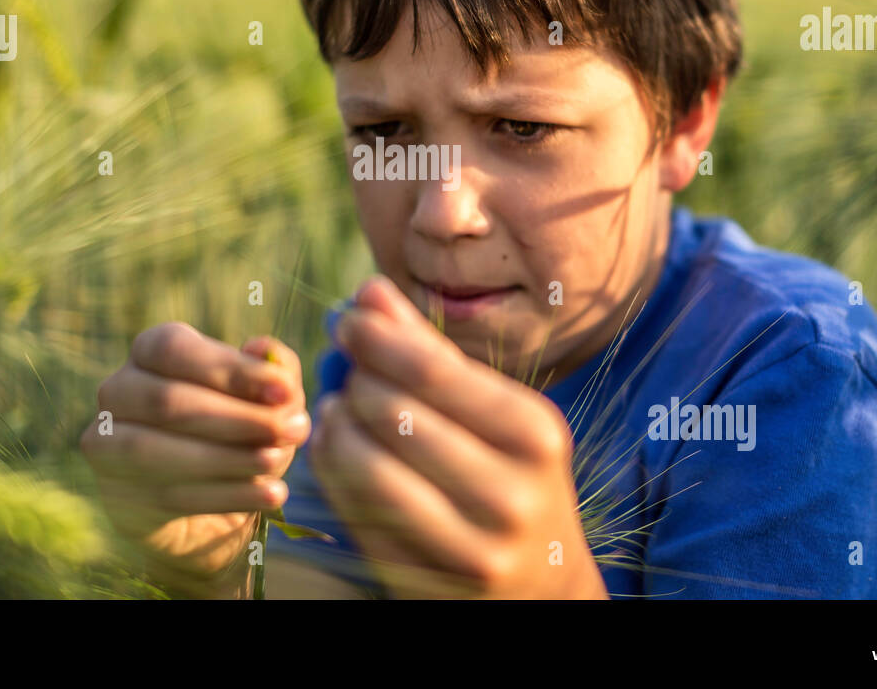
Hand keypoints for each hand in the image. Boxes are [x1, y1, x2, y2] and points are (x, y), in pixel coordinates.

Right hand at [79, 323, 309, 593]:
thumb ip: (276, 374)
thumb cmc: (240, 432)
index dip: (232, 370)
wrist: (211, 505)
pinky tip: (269, 494)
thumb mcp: (267, 401)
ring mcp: (106, 445)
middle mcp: (118, 391)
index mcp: (151, 352)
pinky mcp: (116, 496)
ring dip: (227, 457)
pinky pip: (167, 495)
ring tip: (276, 462)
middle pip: (167, 401)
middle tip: (293, 431)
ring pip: (156, 450)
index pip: (175, 349)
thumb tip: (266, 350)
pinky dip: (227, 495)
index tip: (284, 391)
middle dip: (237, 418)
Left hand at [309, 276, 606, 598]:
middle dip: (355, 380)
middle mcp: (510, 494)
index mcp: (534, 434)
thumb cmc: (510, 471)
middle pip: (393, 413)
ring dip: (334, 427)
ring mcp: (470, 548)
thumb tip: (370, 292)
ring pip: (366, 468)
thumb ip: (430, 350)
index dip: (377, 337)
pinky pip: (356, 514)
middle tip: (345, 368)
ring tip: (335, 409)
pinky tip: (336, 451)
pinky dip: (333, 472)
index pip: (432, 369)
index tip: (350, 319)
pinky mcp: (427, 583)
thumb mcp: (493, 409)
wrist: (543, 582)